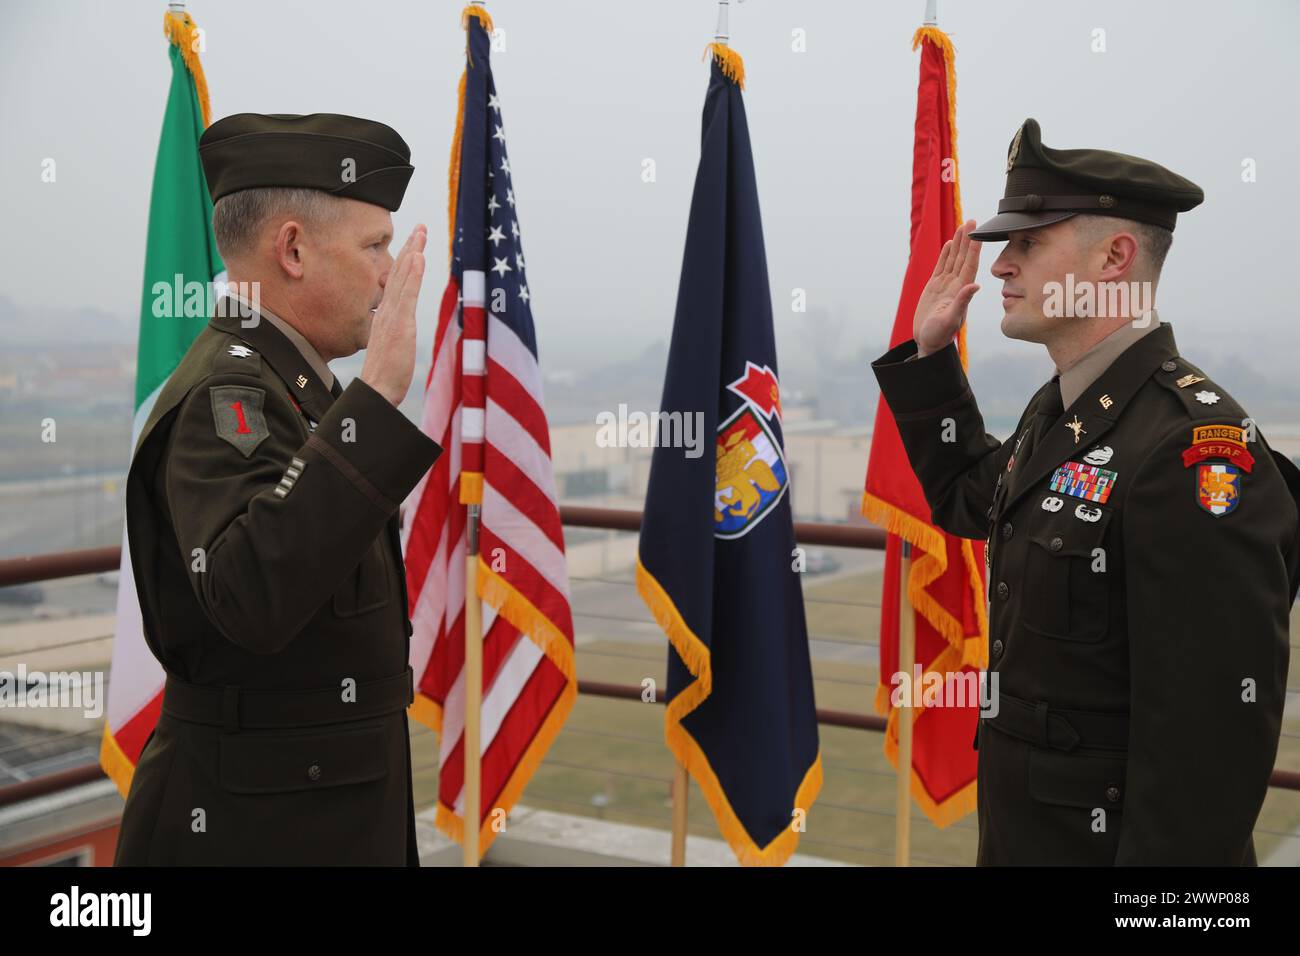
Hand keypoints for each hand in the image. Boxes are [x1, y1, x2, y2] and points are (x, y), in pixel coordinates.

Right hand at [360, 224, 427, 405]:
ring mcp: (392, 316)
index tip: (415, 243)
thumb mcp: (391, 347)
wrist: (377, 390)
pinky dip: (413, 274)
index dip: (407, 261)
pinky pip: (407, 294)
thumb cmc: (385, 374)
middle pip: (400, 273)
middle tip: (421, 227)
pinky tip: (419, 257)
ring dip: (413, 253)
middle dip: (411, 248)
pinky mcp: (399, 324)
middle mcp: (387, 311)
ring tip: (421, 232)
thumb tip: (397, 328)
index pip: (397, 282)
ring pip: (403, 278)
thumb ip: (394, 333)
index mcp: (386, 315)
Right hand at [914, 219, 981, 357]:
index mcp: (962, 291)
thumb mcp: (951, 319)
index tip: (977, 233)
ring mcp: (946, 285)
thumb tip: (974, 286)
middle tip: (971, 221)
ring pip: (953, 259)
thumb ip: (962, 302)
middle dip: (967, 239)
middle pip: (963, 257)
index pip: (970, 265)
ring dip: (958, 243)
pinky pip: (942, 266)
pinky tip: (950, 243)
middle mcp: (956, 285)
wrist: (928, 342)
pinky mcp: (934, 287)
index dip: (974, 248)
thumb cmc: (939, 335)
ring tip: (962, 226)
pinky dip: (946, 254)